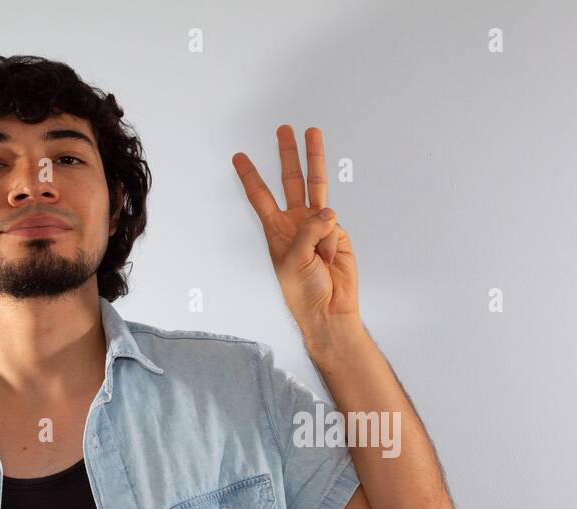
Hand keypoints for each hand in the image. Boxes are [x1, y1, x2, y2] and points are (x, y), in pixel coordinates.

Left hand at [232, 125, 359, 343]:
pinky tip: (328, 258)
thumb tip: (328, 212)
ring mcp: (319, 226)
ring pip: (317, 185)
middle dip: (288, 155)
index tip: (238, 157)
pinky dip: (330, 240)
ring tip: (313, 133)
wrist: (329, 309)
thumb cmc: (304, 291)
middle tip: (283, 129)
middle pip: (291, 181)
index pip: (260, 197)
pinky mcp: (338, 233)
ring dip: (314, 158)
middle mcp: (296, 223)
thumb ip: (309, 231)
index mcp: (276, 230)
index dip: (250, 177)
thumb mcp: (294, 260)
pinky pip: (333, 225)